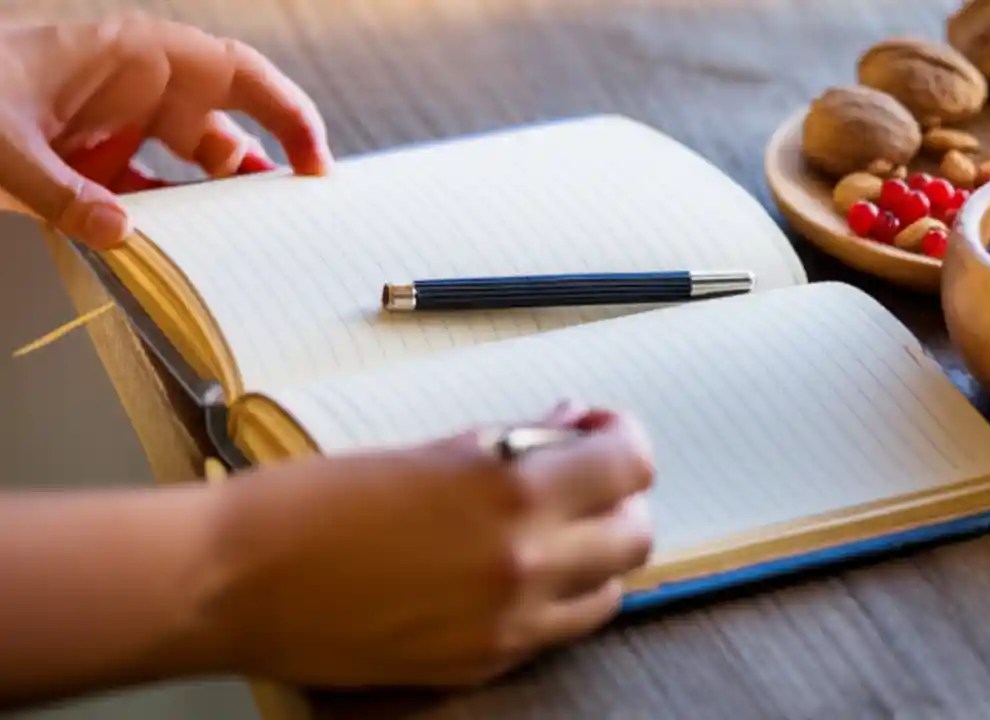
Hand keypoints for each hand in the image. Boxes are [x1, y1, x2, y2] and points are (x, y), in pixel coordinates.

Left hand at [0, 13, 331, 248]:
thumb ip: (59, 191)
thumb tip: (122, 236)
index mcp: (128, 57)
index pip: (233, 73)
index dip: (286, 111)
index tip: (313, 163)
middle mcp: (134, 88)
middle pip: (226, 122)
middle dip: (264, 168)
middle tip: (291, 219)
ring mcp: (115, 125)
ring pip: (194, 161)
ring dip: (220, 200)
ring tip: (246, 242)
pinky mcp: (93, 162)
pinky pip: (153, 191)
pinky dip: (172, 220)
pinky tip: (181, 251)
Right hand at [202, 402, 654, 687]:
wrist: (239, 581)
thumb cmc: (320, 501)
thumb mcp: (433, 450)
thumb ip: (520, 443)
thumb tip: (575, 428)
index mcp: (512, 492)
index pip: (629, 462)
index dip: (622, 436)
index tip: (599, 429)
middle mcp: (526, 564)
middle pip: (636, 533)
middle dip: (621, 496)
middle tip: (584, 478)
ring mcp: (507, 626)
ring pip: (608, 592)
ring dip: (596, 553)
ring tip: (555, 528)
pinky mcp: (481, 665)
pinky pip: (555, 632)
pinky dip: (555, 598)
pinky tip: (516, 572)